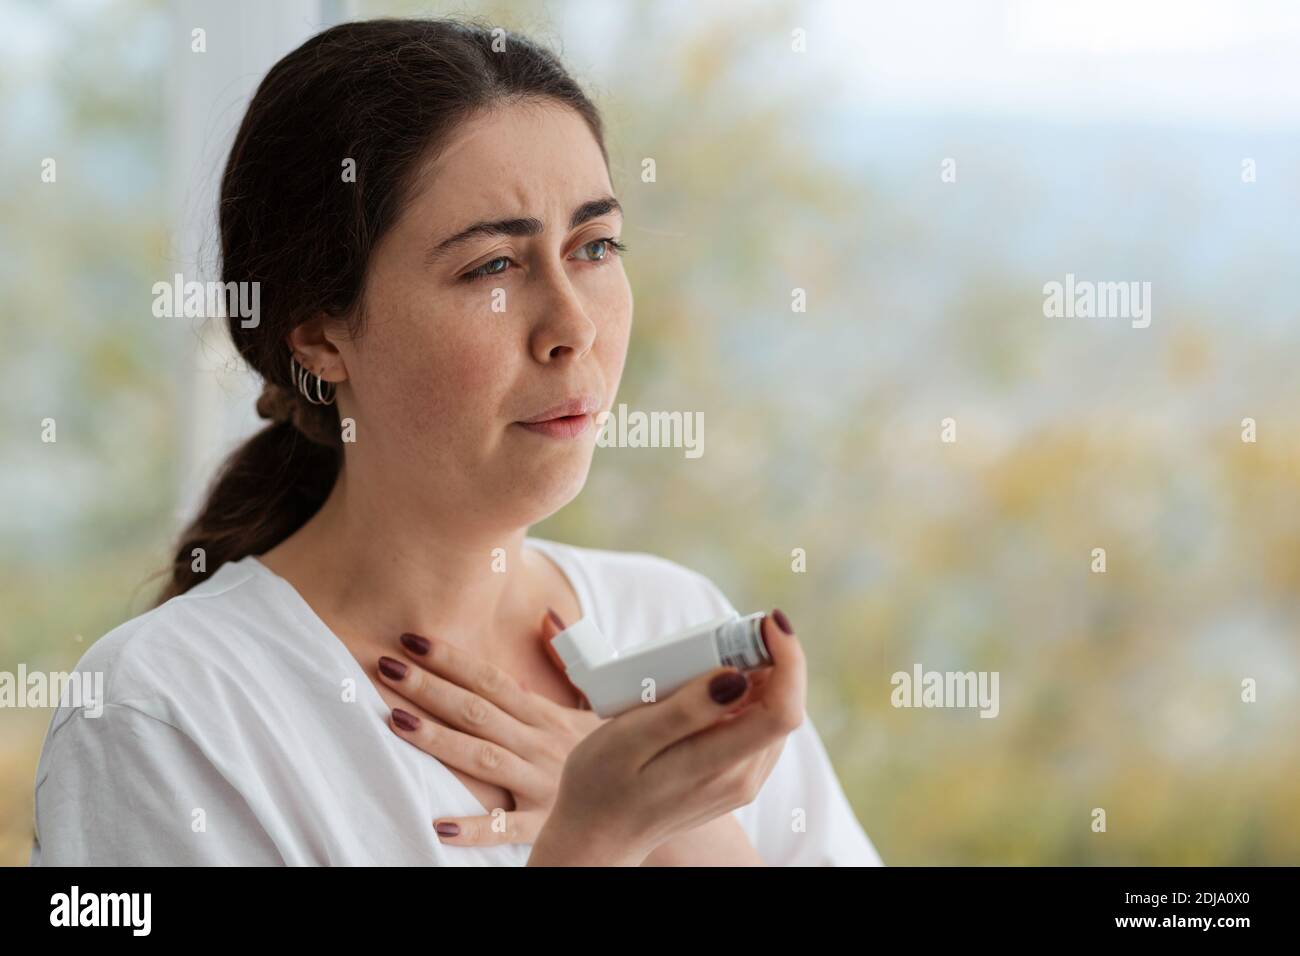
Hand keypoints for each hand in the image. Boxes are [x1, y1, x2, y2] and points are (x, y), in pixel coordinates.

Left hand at [378, 610, 603, 845]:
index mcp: (545, 715)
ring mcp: (541, 784)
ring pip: (482, 758)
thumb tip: (548, 615)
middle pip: (477, 711)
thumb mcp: (593, 701)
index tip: (414, 641)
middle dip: (430, 688)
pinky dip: (473, 828)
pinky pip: (505, 828)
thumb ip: (567, 659)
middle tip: (387, 666)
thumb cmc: (612, 749)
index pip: (492, 681)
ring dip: (438, 740)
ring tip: (397, 721)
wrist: (650, 795)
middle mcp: (539, 744)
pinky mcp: (544, 824)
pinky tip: (438, 822)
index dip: (453, 660)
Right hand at [528, 609, 804, 865]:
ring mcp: (742, 781)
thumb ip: (686, 709)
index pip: (784, 709)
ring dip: (753, 674)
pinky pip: (753, 725)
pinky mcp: (734, 778)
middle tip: (723, 632)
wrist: (596, 834)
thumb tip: (738, 677)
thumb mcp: (631, 738)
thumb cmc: (602, 783)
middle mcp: (744, 778)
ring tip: (706, 658)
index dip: (788, 658)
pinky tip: (705, 687)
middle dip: (765, 658)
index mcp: (722, 767)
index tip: (766, 622)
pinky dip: (741, 696)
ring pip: (769, 712)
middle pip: (781, 703)